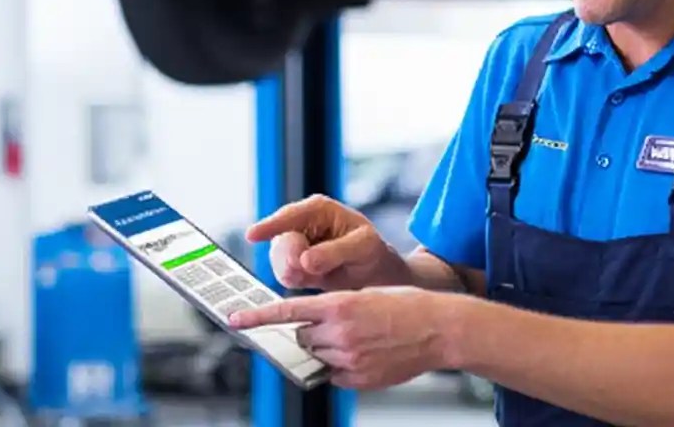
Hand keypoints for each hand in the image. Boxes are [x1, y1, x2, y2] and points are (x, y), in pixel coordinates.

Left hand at [229, 287, 456, 389]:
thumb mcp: (365, 295)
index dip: (257, 317)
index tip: (235, 320)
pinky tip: (365, 353)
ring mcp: (348, 358)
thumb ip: (334, 309)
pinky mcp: (358, 378)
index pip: (287, 311)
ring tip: (358, 337)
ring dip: (327, 348)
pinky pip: (334, 374)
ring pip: (317, 354)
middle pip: (302, 335)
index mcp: (338, 305)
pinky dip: (341, 366)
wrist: (438, 328)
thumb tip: (312, 325)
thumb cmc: (407, 305)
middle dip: (311, 331)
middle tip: (335, 324)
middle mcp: (339, 332)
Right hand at [247, 195, 410, 290]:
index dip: (270, 225)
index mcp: (319, 209)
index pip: (289, 216)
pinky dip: (296, 281)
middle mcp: (301, 223)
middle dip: (290, 260)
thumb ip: (334, 252)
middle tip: (307, 271)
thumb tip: (305, 260)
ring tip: (318, 275)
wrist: (372, 271)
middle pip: (280, 241)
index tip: (252, 235)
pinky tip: (315, 280)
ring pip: (278, 260)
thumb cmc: (371, 251)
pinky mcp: (291, 263)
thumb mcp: (362, 247)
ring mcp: (294, 243)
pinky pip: (283, 275)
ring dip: (294, 273)